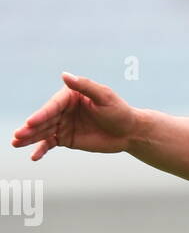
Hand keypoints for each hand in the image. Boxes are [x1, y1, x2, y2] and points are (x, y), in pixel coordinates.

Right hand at [10, 73, 136, 160]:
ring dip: (30, 138)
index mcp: (70, 96)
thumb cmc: (119, 111)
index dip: (41, 115)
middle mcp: (63, 109)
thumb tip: (65, 75)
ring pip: (44, 132)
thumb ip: (85, 86)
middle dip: (30, 128)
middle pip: (44, 120)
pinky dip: (41, 149)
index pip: (53, 106)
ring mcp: (63, 124)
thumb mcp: (104, 96)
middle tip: (17, 135)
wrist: (129, 132)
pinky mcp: (66, 138)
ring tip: (15, 143)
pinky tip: (33, 156)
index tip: (31, 123)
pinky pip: (50, 144)